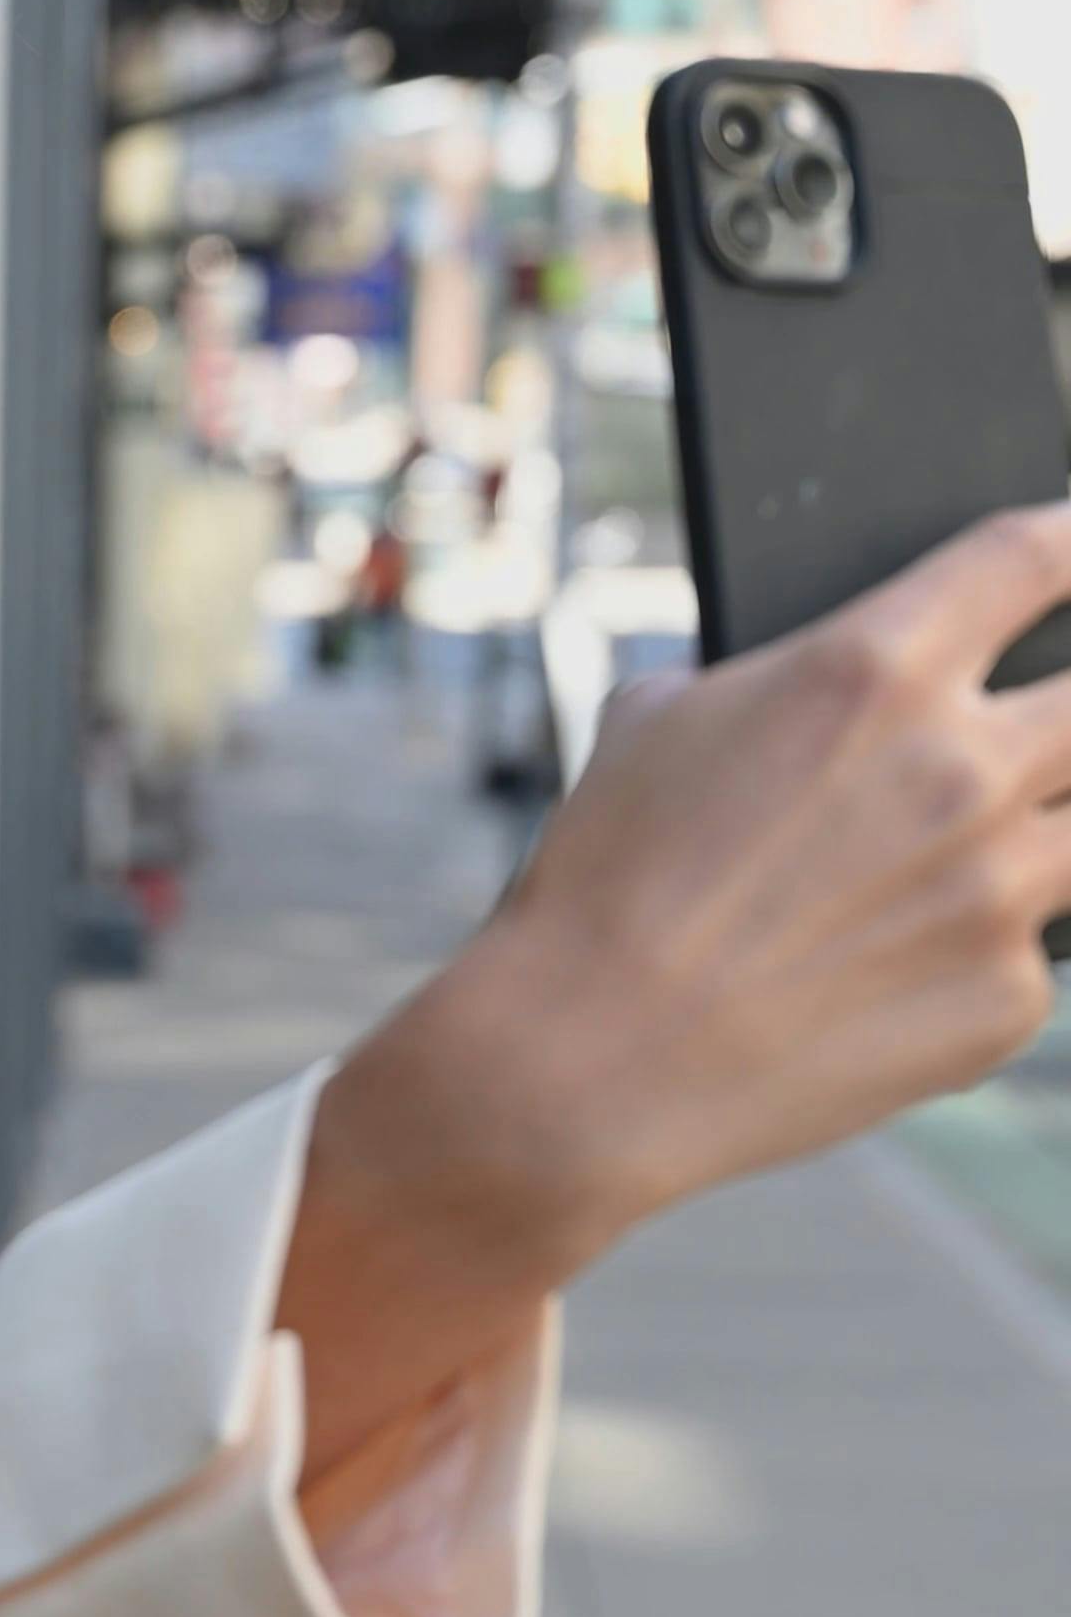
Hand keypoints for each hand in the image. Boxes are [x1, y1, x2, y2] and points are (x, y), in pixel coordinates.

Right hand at [279, 505, 1070, 1492]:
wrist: (592, 1057)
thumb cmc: (606, 874)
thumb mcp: (659, 719)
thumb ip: (775, 679)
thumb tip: (812, 683)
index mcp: (876, 667)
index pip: (1032, 559)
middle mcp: (965, 769)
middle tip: (1052, 715)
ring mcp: (1003, 891)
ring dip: (1033, 833)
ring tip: (949, 859)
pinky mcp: (1009, 1000)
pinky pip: (1029, 954)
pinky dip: (976, 954)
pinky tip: (880, 976)